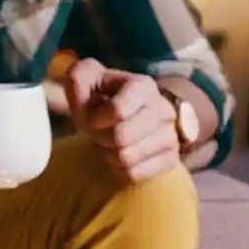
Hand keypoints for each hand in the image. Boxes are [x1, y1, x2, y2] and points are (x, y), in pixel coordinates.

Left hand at [64, 59, 180, 182]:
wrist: (117, 116)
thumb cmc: (98, 97)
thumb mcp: (82, 78)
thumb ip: (78, 75)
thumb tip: (82, 85)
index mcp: (143, 86)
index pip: (117, 112)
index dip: (95, 119)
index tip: (92, 115)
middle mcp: (164, 109)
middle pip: (121, 138)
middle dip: (100, 136)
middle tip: (99, 130)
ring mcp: (171, 135)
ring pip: (127, 157)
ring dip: (109, 152)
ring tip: (110, 140)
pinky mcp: (170, 159)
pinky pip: (134, 173)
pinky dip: (119, 168)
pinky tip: (121, 154)